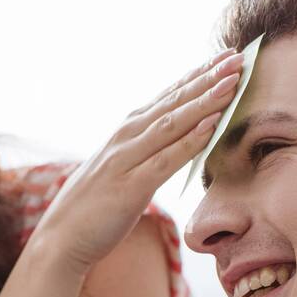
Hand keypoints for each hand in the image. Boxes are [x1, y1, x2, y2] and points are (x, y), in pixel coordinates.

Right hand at [32, 48, 243, 273]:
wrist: (59, 239)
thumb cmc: (91, 208)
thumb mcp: (119, 171)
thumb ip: (142, 153)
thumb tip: (171, 144)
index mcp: (125, 133)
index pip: (167, 96)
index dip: (198, 75)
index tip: (225, 57)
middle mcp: (125, 138)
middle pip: (173, 102)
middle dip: (208, 77)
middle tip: (238, 56)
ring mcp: (126, 161)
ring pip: (172, 123)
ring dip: (205, 100)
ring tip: (233, 80)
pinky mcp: (130, 187)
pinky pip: (166, 159)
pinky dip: (191, 140)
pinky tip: (213, 124)